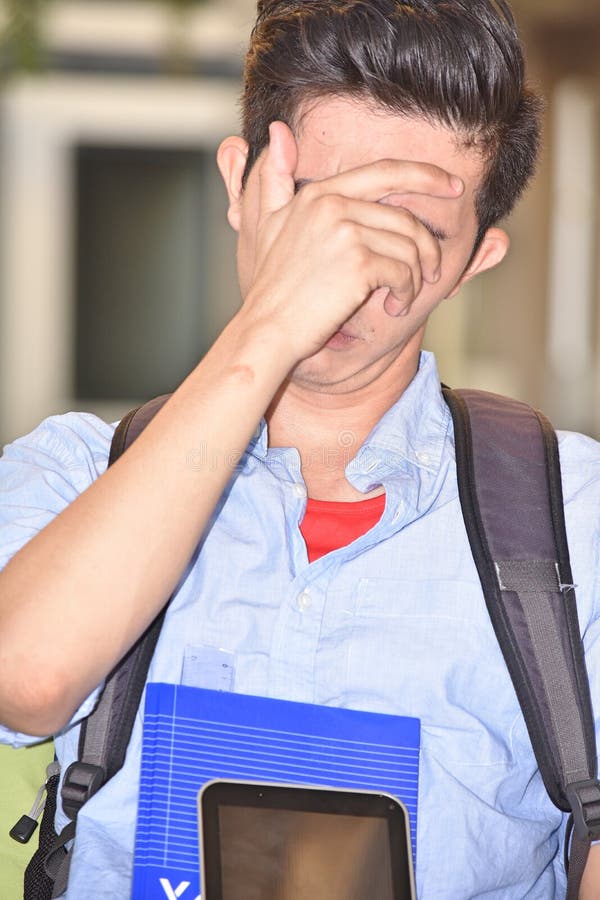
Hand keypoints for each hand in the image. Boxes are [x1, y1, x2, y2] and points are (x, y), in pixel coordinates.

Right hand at [241, 121, 463, 362]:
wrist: (268, 329)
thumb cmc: (273, 286)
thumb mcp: (267, 224)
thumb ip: (275, 179)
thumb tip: (278, 129)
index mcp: (319, 193)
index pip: (386, 171)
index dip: (426, 176)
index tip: (454, 186)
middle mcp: (332, 205)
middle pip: (405, 217)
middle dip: (429, 247)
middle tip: (434, 271)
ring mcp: (346, 232)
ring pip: (409, 248)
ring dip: (415, 278)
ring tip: (402, 297)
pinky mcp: (359, 263)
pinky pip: (404, 273)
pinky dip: (406, 294)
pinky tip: (394, 307)